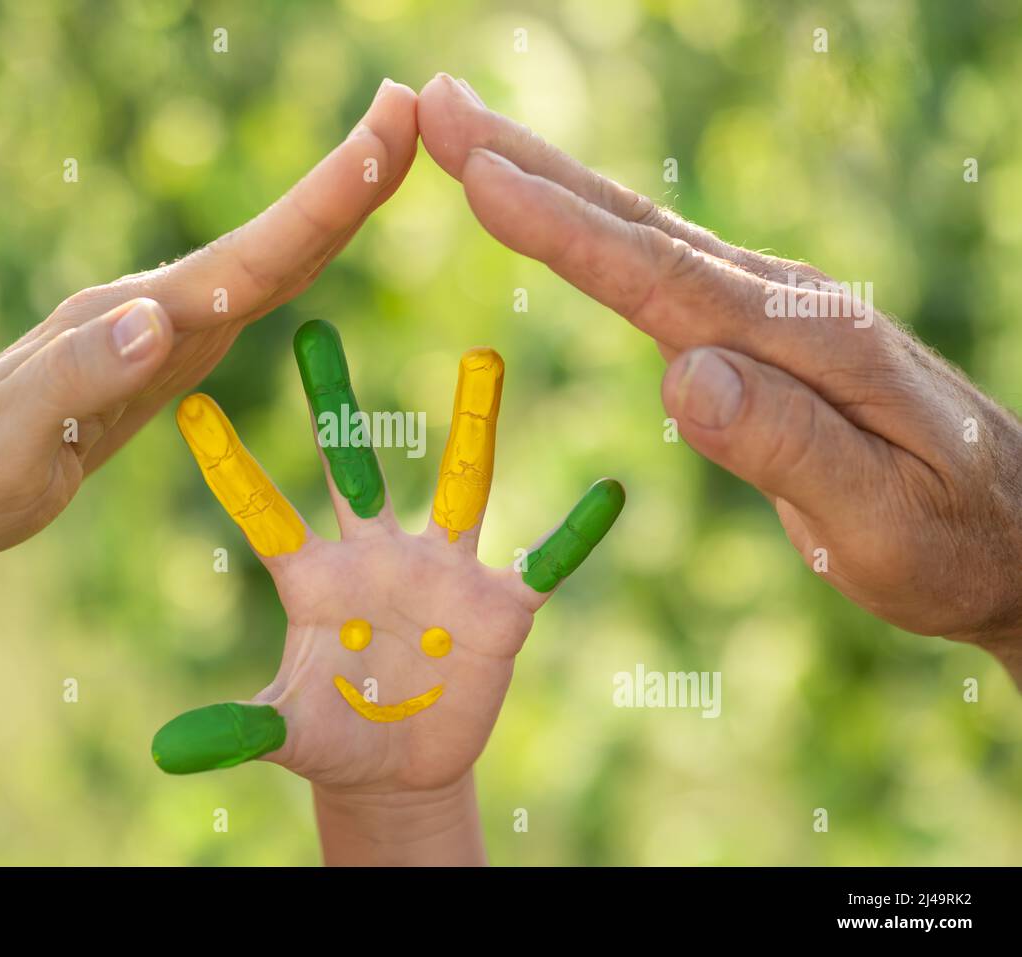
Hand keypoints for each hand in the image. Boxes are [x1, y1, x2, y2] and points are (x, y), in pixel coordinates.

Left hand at [0, 78, 418, 559]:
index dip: (323, 199)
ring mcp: (157, 330)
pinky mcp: (161, 358)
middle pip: (266, 242)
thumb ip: (82, 375)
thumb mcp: (16, 440)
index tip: (386, 130)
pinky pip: (245, 303)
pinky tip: (314, 253)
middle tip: (409, 112)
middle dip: (342, 181)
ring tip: (386, 159)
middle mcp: (151, 310)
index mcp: (128, 321)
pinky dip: (293, 265)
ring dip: (326, 213)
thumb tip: (163, 320)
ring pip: (262, 265)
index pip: (245, 257)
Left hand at [149, 320, 623, 861]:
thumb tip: (165, 752)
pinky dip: (573, 534)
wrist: (399, 765)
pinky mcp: (499, 608)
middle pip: (354, 466)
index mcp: (316, 579)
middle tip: (310, 327)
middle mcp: (377, 555)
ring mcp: (442, 574)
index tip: (189, 404)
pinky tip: (608, 491)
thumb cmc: (335, 736)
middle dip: (333, 401)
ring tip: (482, 357)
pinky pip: (542, 562)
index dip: (231, 465)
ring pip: (459, 484)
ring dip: (471, 425)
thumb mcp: (286, 734)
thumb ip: (239, 732)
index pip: (266, 512)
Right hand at [417, 73, 1021, 675]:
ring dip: (550, 178)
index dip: (562, 227)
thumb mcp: (879, 524)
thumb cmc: (947, 542)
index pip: (661, 280)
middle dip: (531, 163)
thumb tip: (683, 375)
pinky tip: (558, 206)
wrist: (1016, 527)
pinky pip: (658, 264)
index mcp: (805, 346)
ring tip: (471, 137)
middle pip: (637, 225)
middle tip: (440, 107)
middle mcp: (784, 303)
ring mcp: (771, 306)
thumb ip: (788, 448)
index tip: (477, 174)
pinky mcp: (761, 324)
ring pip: (641, 232)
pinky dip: (592, 225)